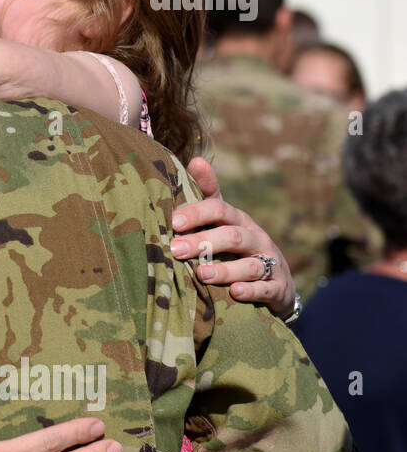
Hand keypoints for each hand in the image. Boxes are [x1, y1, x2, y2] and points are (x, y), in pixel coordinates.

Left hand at [171, 156, 295, 316]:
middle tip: (175, 249)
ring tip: (202, 274)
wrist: (274, 282)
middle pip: (232, 235)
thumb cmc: (235, 246)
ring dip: (225, 269)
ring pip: (250, 264)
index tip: (173, 221)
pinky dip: (251, 290)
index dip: (197, 213)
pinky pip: (266, 289)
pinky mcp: (277, 288)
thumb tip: (195, 160)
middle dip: (203, 242)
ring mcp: (269, 263)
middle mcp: (255, 237)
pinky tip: (235, 292)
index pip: (218, 209)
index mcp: (237, 220)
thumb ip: (207, 196)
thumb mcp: (222, 221)